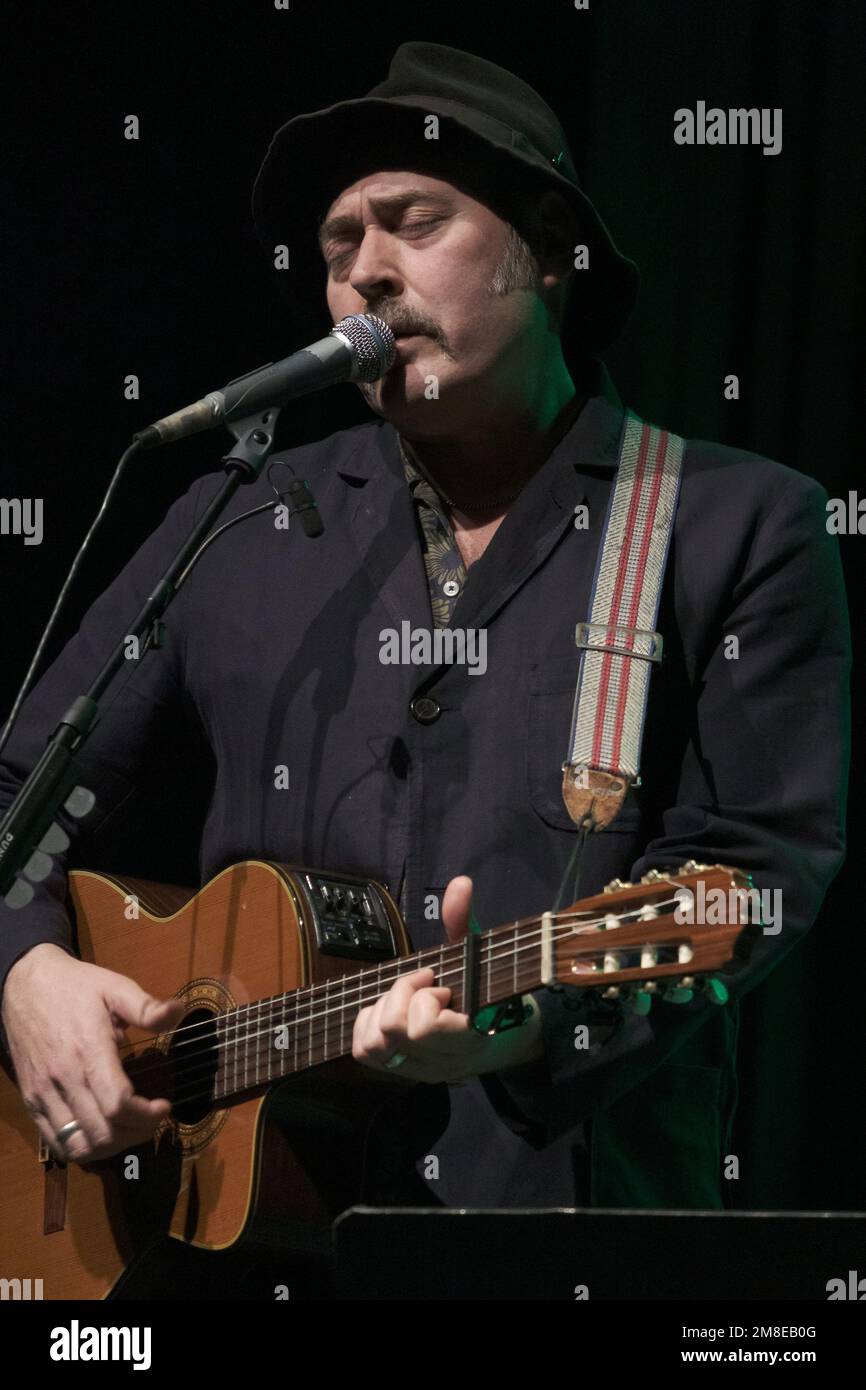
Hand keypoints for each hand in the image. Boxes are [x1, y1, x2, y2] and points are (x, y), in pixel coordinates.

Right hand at [1, 942, 184, 1164]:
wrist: (24, 986)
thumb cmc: (74, 987)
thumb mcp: (114, 987)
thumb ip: (146, 1007)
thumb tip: (179, 1011)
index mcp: (88, 1050)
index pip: (117, 1103)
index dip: (146, 1115)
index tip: (164, 1106)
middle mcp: (63, 1078)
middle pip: (102, 1132)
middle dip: (136, 1133)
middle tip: (153, 1118)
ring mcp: (43, 1093)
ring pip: (78, 1145)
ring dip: (111, 1147)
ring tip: (131, 1129)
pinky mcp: (31, 1100)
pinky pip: (55, 1142)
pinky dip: (83, 1148)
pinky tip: (102, 1133)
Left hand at [352, 875, 543, 1082]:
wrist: (511, 1040)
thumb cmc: (497, 995)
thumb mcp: (483, 957)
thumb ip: (465, 922)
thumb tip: (459, 884)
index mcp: (469, 1037)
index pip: (425, 1027)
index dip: (424, 997)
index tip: (441, 982)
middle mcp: (443, 1061)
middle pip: (393, 1029)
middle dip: (401, 994)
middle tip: (424, 984)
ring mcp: (421, 1071)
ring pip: (374, 1043)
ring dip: (383, 1010)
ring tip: (407, 998)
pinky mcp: (404, 1073)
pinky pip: (364, 1051)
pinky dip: (369, 1024)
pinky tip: (391, 1009)